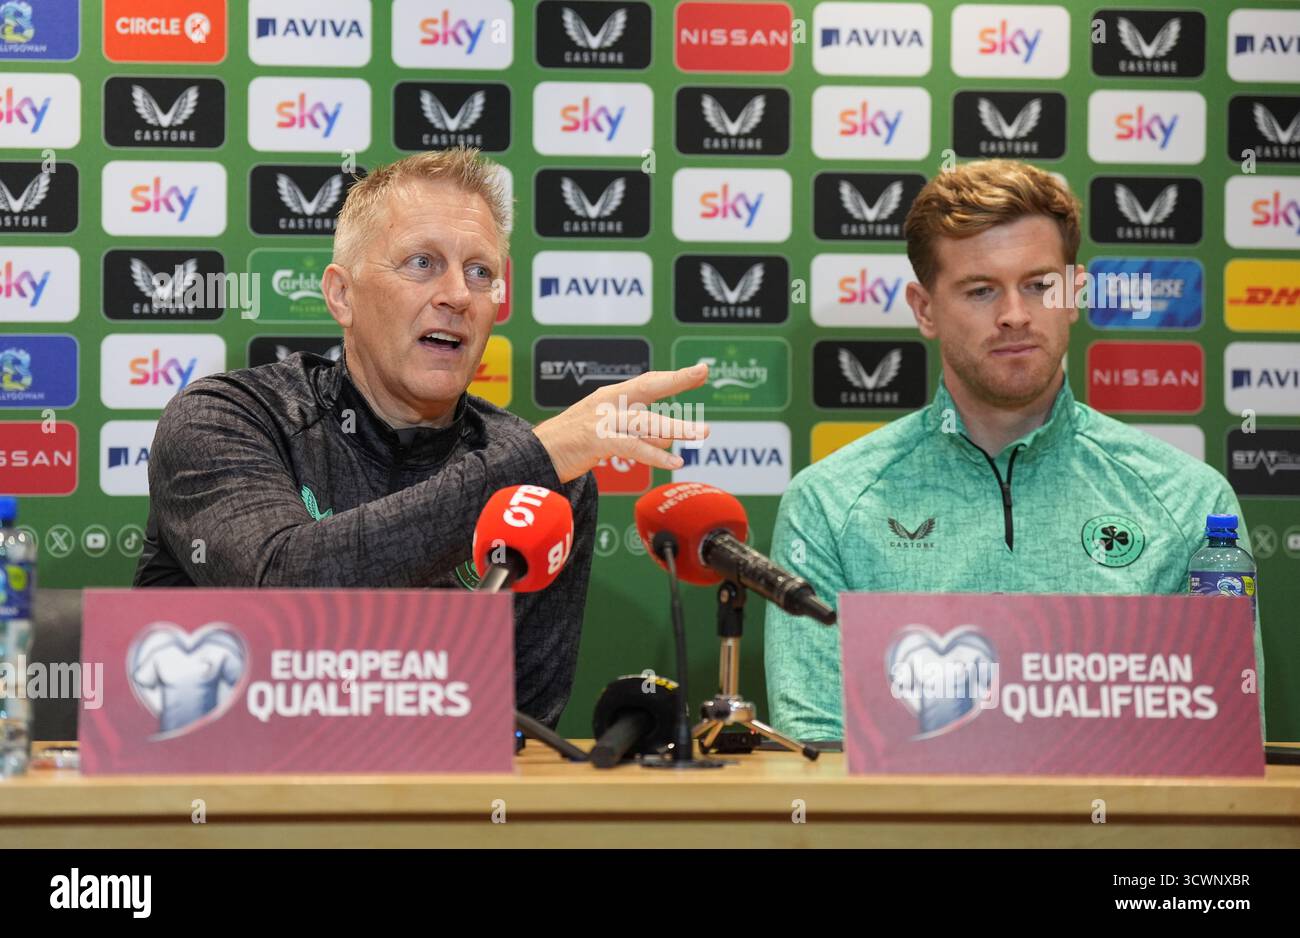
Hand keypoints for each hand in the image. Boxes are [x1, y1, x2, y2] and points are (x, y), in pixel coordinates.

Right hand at [533, 364, 710, 483]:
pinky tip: (674, 463)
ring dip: (676, 427)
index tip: (700, 370)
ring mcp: (601, 420)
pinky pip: (632, 448)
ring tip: (702, 432)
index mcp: (611, 397)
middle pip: (648, 388)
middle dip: (676, 380)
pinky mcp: (596, 440)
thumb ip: (637, 433)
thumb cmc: (572, 443)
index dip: (674, 376)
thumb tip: (668, 439)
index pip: (648, 381)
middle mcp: (608, 403)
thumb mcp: (607, 431)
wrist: (536, 454)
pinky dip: (654, 456)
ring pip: (645, 421)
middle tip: (703, 372)